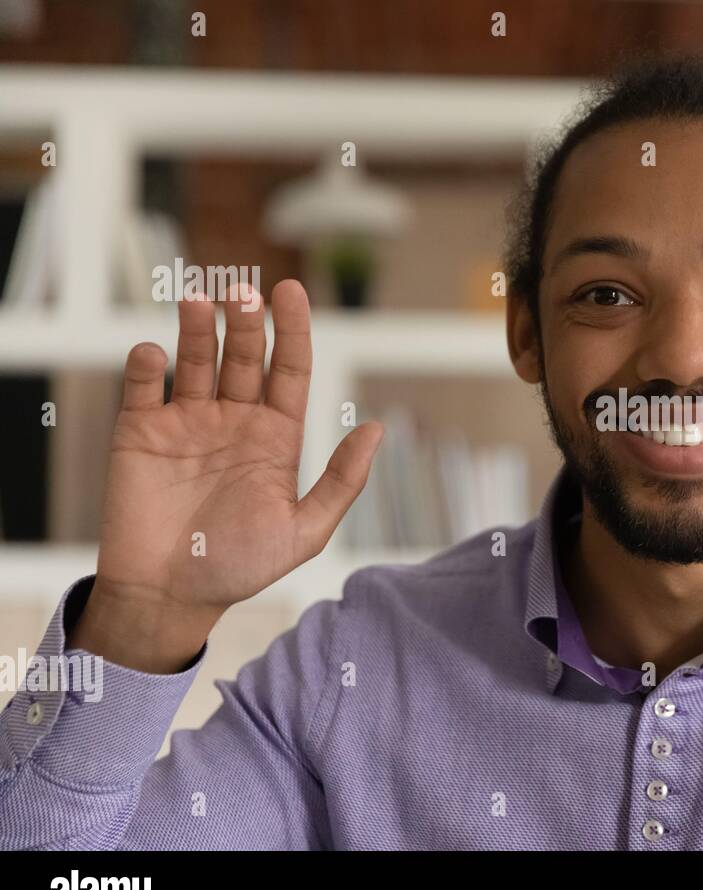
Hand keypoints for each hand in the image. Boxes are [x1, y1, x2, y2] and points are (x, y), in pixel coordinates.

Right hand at [72, 279, 382, 671]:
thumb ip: (341, 481)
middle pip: (244, 357)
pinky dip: (147, 365)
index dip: (292, 329)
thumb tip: (376, 428)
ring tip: (199, 302)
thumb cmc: (239, 568)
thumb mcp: (304, 532)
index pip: (289, 369)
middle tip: (242, 294)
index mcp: (275, 437)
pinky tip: (155, 355)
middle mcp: (233, 421)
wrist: (168, 597)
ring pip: (195, 360)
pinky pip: (143, 386)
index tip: (290, 291)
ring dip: (196, 329)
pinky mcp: (139, 432)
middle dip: (244, 323)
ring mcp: (186, 423)